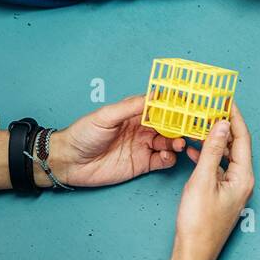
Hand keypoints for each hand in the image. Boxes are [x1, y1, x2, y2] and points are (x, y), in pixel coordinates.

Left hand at [47, 94, 185, 187]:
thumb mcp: (106, 116)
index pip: (160, 107)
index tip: (189, 106)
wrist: (69, 162)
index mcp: (134, 114)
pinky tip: (167, 156)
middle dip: (181, 126)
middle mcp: (142, 129)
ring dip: (177, 143)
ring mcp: (143, 147)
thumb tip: (155, 95)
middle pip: (169, 126)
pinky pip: (163, 161)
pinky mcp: (143, 164)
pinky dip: (170, 159)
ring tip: (178, 144)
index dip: (175, 107)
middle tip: (190, 128)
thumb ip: (131, 107)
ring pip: (169, 143)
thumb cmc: (83, 134)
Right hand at [174, 104, 253, 259]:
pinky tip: (195, 150)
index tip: (226, 99)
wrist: (194, 253)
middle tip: (212, 107)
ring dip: (215, 140)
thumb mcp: (202, 180)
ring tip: (202, 123)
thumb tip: (221, 125)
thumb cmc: (198, 222)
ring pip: (227, 156)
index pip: (242, 138)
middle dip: (225, 125)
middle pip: (237, 145)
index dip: (234, 116)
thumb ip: (212, 151)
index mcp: (244, 177)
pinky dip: (209, 156)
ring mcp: (234, 188)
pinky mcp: (223, 194)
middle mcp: (243, 181)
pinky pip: (219, 168)